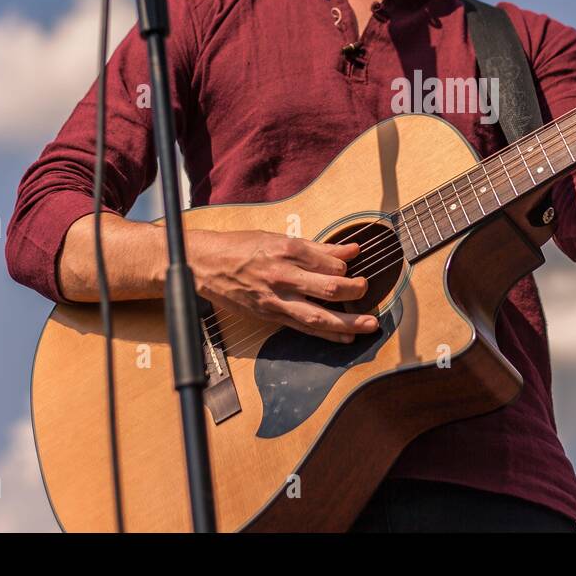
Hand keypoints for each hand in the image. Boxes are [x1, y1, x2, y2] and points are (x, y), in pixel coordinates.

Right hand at [186, 230, 376, 342]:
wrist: (206, 264)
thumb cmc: (241, 247)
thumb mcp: (278, 238)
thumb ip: (317, 247)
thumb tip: (351, 250)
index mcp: (287, 250)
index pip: (330, 262)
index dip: (346, 266)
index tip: (351, 266)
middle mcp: (283, 276)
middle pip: (329, 288)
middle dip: (354, 291)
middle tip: (367, 290)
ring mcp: (277, 299)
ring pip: (319, 315)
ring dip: (348, 322)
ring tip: (370, 324)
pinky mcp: (270, 316)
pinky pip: (303, 328)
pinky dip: (327, 335)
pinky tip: (345, 338)